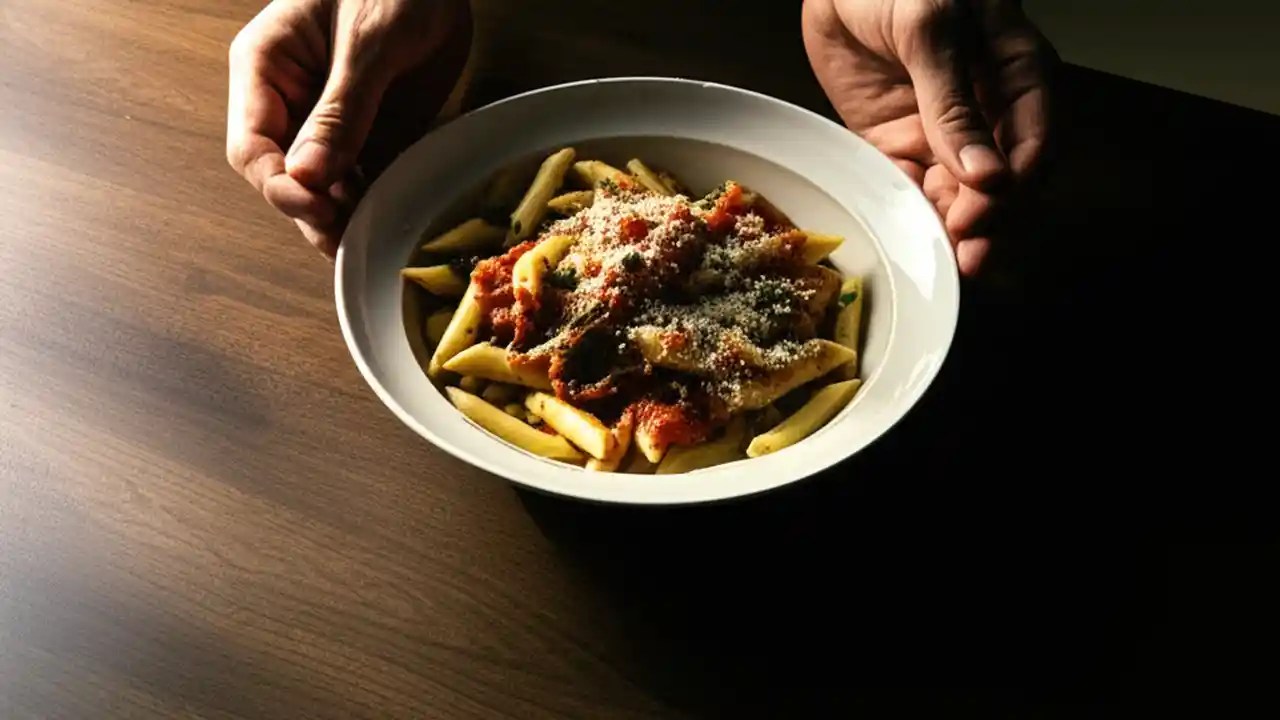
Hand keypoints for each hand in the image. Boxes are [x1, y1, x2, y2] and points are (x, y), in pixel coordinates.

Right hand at [226, 0, 470, 256]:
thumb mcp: (368, 42)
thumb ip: (342, 109)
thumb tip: (308, 177)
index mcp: (266, 68)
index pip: (252, 146)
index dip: (279, 186)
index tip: (316, 207)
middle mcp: (293, 102)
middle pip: (284, 177)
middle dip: (311, 212)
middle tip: (348, 239)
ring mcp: (335, 122)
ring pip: (325, 188)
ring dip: (345, 218)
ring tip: (372, 240)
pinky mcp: (378, 132)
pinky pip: (369, 179)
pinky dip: (377, 203)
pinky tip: (393, 221)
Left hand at [802, 0, 1055, 275]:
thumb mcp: (931, 29)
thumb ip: (953, 103)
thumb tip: (985, 177)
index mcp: (1017, 78)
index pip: (1033, 146)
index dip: (1014, 189)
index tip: (982, 215)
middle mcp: (987, 115)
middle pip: (1001, 184)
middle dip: (990, 224)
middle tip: (968, 260)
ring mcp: (941, 133)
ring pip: (958, 197)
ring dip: (952, 231)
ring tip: (943, 266)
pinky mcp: (895, 144)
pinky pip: (908, 189)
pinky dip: (910, 214)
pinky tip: (908, 237)